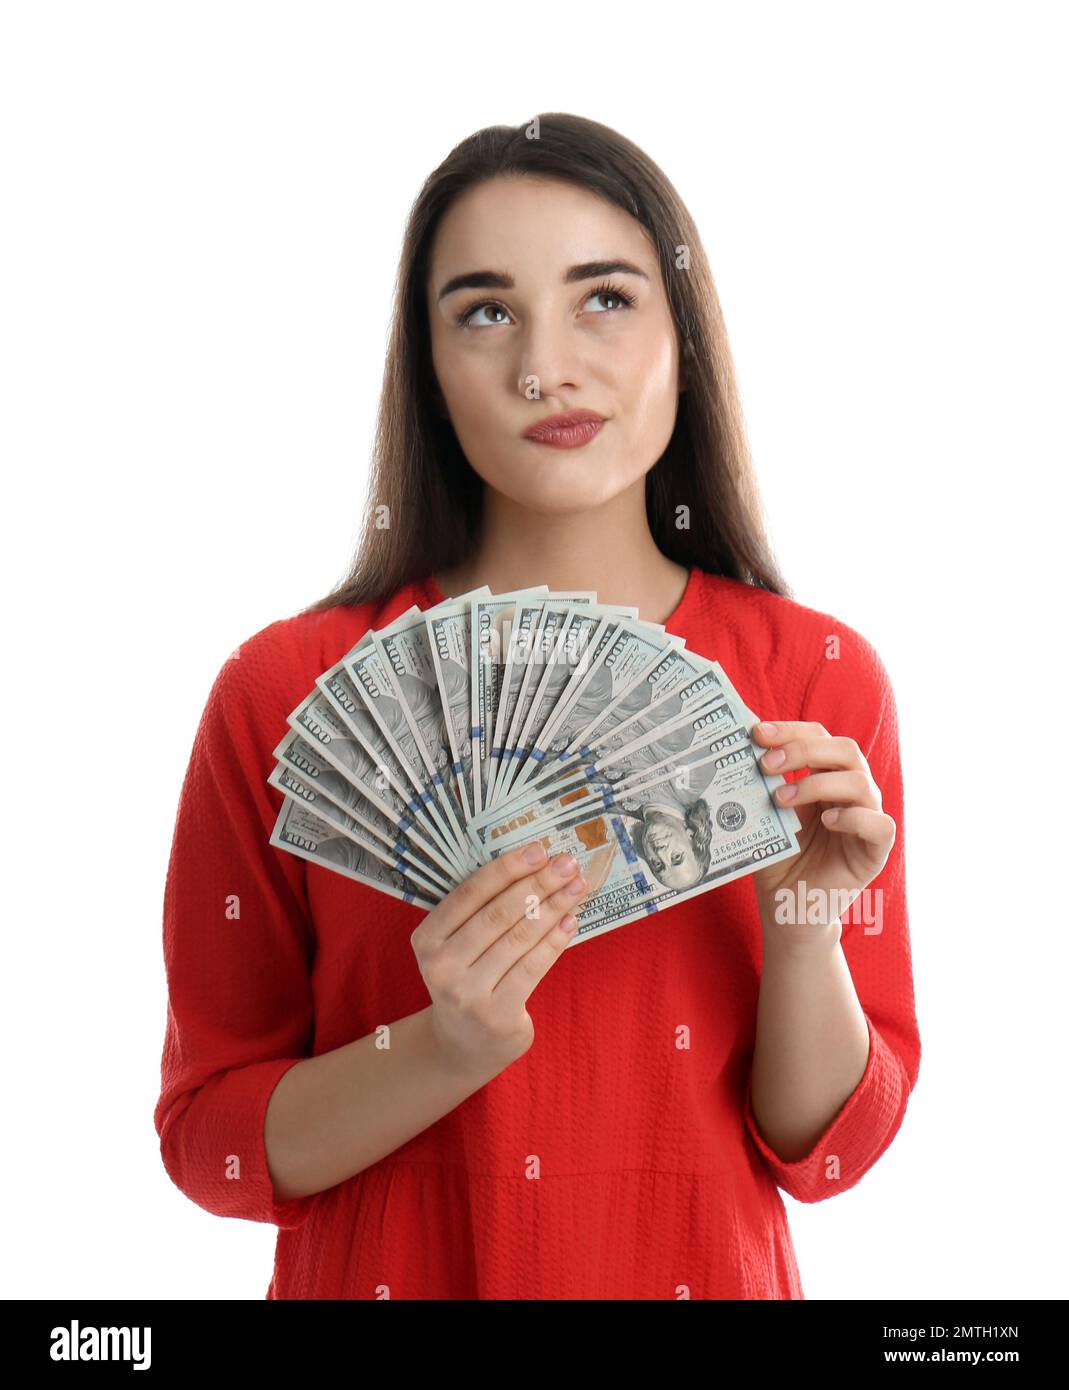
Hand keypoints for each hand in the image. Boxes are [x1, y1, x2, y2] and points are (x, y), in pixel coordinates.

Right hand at [411, 841, 588, 1078]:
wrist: (463, 1043)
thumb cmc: (468, 977)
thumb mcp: (457, 945)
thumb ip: (481, 910)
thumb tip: (535, 865)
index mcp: (427, 939)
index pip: (469, 894)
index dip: (507, 869)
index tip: (538, 849)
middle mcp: (441, 967)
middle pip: (498, 914)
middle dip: (537, 884)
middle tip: (567, 863)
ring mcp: (469, 994)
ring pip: (519, 939)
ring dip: (553, 907)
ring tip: (577, 887)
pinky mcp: (498, 1015)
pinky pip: (533, 967)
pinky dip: (555, 941)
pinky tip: (571, 920)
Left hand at [750, 719, 895, 938]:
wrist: (788, 906)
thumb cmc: (778, 858)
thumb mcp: (764, 816)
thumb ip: (760, 786)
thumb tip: (735, 750)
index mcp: (825, 776)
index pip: (819, 736)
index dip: (791, 730)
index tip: (757, 733)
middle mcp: (851, 792)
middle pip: (845, 750)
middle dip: (804, 749)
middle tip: (767, 764)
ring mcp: (867, 819)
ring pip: (861, 782)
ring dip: (818, 784)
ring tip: (781, 799)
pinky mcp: (875, 851)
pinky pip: (880, 824)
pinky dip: (854, 817)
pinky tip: (827, 821)